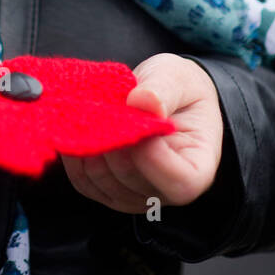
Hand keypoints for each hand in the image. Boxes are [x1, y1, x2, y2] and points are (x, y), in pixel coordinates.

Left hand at [59, 53, 223, 213]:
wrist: (160, 98)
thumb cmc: (177, 90)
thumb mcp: (177, 78)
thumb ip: (163, 89)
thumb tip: (143, 101)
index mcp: (198, 168)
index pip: (180, 181)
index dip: (151, 155)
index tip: (135, 118)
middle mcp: (167, 191)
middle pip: (133, 180)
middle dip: (113, 142)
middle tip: (102, 106)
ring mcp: (136, 196)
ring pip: (103, 183)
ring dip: (91, 147)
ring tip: (91, 114)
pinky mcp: (109, 191)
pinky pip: (84, 183)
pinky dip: (76, 157)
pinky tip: (78, 130)